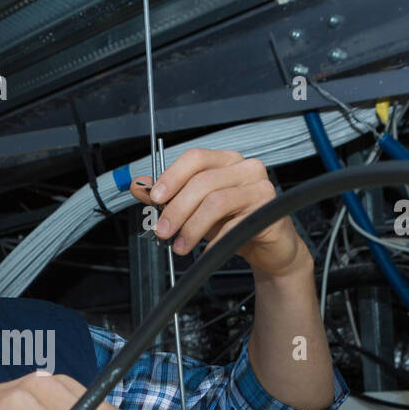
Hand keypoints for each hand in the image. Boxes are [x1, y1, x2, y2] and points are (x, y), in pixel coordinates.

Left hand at [129, 148, 308, 278]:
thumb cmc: (232, 224)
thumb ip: (168, 197)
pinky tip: (205, 251)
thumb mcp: (195, 210)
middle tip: (162, 231)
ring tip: (180, 247)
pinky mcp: (269, 211)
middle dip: (176, 209)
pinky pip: (234, 225)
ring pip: (216, 202)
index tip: (154, 198)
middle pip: (202, 182)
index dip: (172, 176)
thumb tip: (138, 186)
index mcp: (225, 161)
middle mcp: (245, 168)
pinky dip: (214, 240)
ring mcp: (260, 188)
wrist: (268, 249)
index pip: (195, 158)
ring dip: (192, 228)